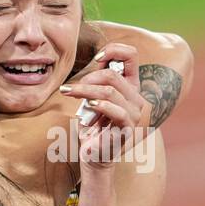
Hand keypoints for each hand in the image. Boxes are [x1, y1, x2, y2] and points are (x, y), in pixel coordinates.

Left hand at [61, 42, 146, 171]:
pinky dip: (99, 105)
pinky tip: (88, 106)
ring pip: (109, 91)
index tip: (96, 58)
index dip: (114, 50)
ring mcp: (135, 114)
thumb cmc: (92, 127)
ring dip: (84, 91)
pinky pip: (116, 110)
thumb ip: (96, 81)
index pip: (131, 57)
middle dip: (88, 78)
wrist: (93, 154)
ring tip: (67, 93)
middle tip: (70, 88)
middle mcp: (137, 99)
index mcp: (130, 88)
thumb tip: (95, 61)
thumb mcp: (92, 98)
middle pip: (113, 75)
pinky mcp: (127, 128)